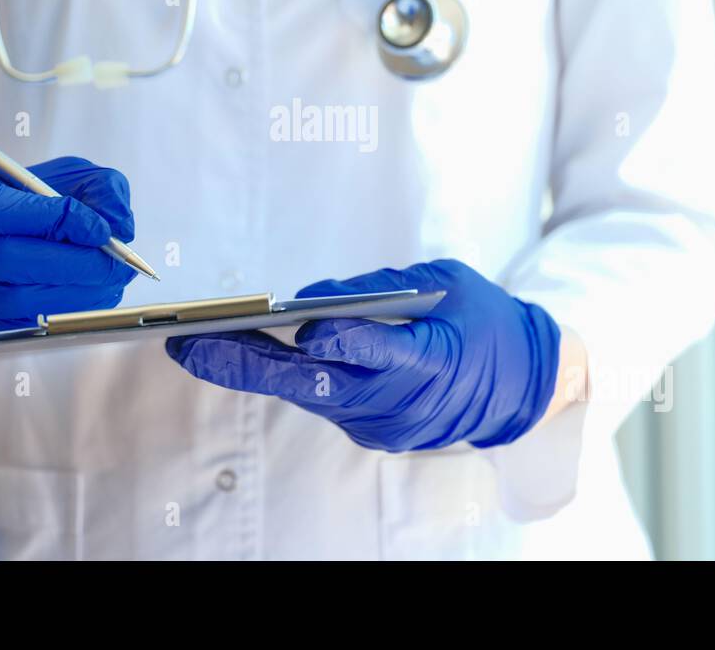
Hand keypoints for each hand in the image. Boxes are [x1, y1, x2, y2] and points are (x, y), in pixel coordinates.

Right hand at [0, 156, 135, 335]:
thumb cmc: (23, 203)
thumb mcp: (61, 177)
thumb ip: (97, 188)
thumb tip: (119, 225)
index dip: (50, 217)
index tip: (99, 228)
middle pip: (4, 260)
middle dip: (73, 264)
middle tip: (117, 263)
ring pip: (15, 301)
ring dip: (74, 293)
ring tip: (110, 279)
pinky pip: (20, 326)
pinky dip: (64, 313)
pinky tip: (91, 297)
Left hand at [166, 260, 560, 450]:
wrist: (524, 387)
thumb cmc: (486, 323)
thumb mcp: (445, 283)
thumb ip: (378, 289)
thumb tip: (307, 300)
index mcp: (433, 361)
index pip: (379, 353)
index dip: (341, 339)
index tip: (299, 325)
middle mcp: (402, 404)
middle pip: (316, 385)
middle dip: (247, 365)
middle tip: (190, 345)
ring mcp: (385, 425)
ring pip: (307, 396)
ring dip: (251, 370)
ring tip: (197, 343)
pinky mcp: (372, 432)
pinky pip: (321, 400)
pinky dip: (286, 377)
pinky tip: (244, 354)